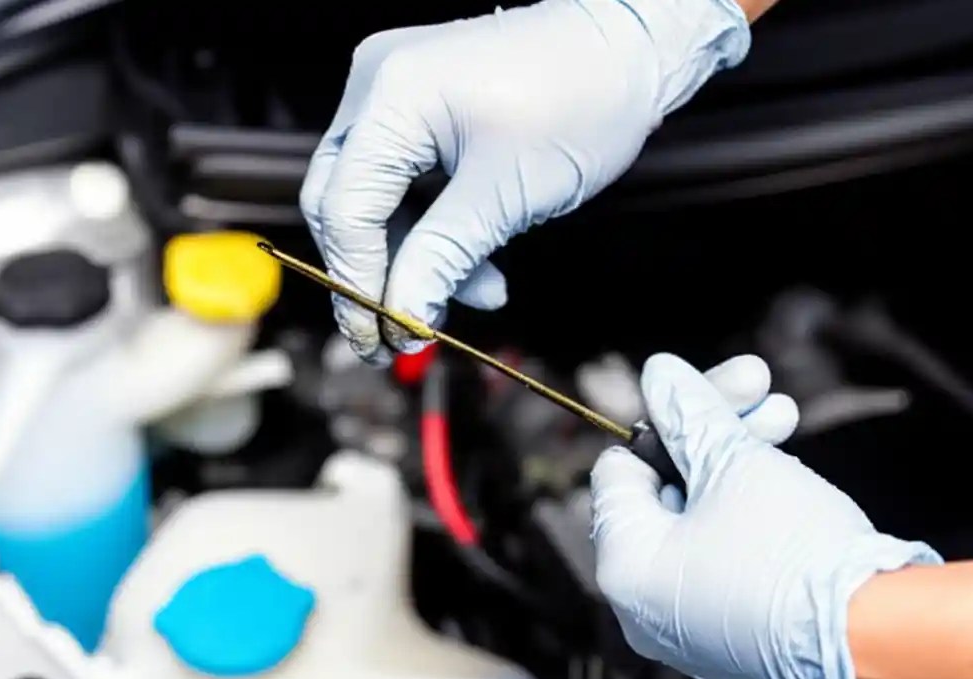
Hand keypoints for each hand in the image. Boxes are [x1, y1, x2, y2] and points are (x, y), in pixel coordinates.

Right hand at [300, 0, 751, 362]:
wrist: (630, 48)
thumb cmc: (582, 101)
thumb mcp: (508, 195)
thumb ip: (444, 258)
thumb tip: (403, 318)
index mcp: (391, 97)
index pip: (345, 208)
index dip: (359, 282)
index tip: (383, 337)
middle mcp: (375, 85)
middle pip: (342, 203)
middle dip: (376, 274)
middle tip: (401, 335)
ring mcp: (393, 91)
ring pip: (372, 198)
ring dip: (417, 257)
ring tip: (479, 296)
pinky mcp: (416, 104)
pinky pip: (401, 180)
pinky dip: (434, 226)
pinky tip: (478, 267)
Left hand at [591, 353, 941, 678]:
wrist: (879, 640)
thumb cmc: (795, 554)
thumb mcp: (734, 462)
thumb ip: (689, 413)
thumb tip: (660, 375)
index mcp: (625, 567)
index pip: (618, 470)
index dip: (663, 422)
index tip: (703, 393)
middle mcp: (645, 608)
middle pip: (664, 490)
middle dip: (712, 433)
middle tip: (760, 391)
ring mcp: (692, 630)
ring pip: (701, 522)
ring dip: (739, 464)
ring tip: (784, 420)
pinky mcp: (738, 641)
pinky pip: (727, 563)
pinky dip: (751, 519)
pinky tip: (789, 480)